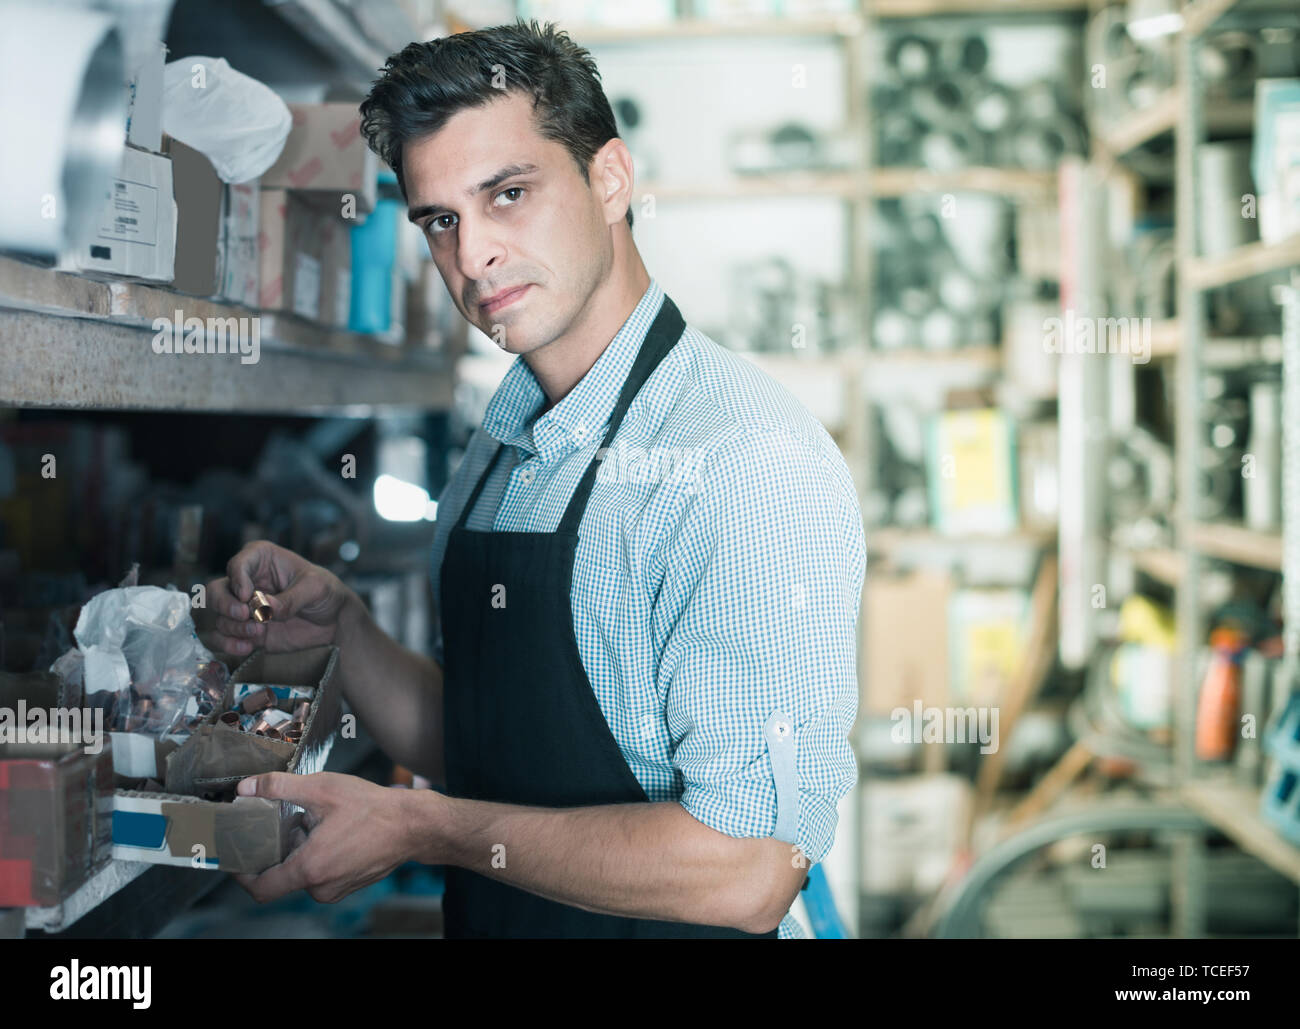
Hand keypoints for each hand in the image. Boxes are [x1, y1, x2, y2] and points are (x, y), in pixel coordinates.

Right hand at [207, 541, 352, 656]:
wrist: (333, 621)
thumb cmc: (325, 592)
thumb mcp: (316, 588)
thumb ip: (291, 598)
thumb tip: (264, 608)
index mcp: (261, 559)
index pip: (238, 565)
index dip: (238, 579)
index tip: (247, 595)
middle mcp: (246, 582)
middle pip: (216, 590)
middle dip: (225, 604)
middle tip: (245, 614)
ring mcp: (244, 608)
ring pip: (218, 616)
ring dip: (233, 627)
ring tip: (259, 632)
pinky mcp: (245, 630)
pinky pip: (223, 638)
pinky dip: (228, 644)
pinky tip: (246, 648)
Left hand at [232, 771, 426, 903]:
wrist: (413, 825)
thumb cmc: (372, 808)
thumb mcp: (322, 789)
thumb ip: (279, 787)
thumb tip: (246, 787)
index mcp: (310, 869)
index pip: (260, 888)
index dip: (242, 874)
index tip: (235, 857)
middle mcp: (321, 887)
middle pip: (282, 876)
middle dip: (279, 851)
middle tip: (283, 824)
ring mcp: (337, 889)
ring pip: (303, 874)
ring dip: (301, 852)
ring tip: (314, 823)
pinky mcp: (349, 885)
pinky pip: (321, 875)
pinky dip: (318, 856)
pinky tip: (331, 831)